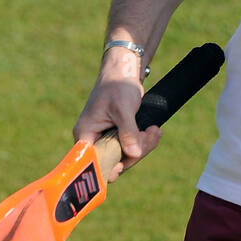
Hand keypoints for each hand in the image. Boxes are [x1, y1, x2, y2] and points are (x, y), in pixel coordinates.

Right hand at [73, 52, 160, 181]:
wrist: (124, 73)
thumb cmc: (117, 85)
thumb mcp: (123, 109)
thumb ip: (127, 132)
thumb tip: (134, 154)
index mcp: (86, 134)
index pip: (93, 162)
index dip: (108, 168)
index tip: (126, 161)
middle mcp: (93, 140)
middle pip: (113, 163)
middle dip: (135, 152)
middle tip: (150, 135)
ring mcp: (106, 140)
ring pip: (125, 156)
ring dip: (143, 146)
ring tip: (154, 130)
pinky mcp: (118, 137)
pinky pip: (131, 148)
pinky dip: (144, 141)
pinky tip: (153, 130)